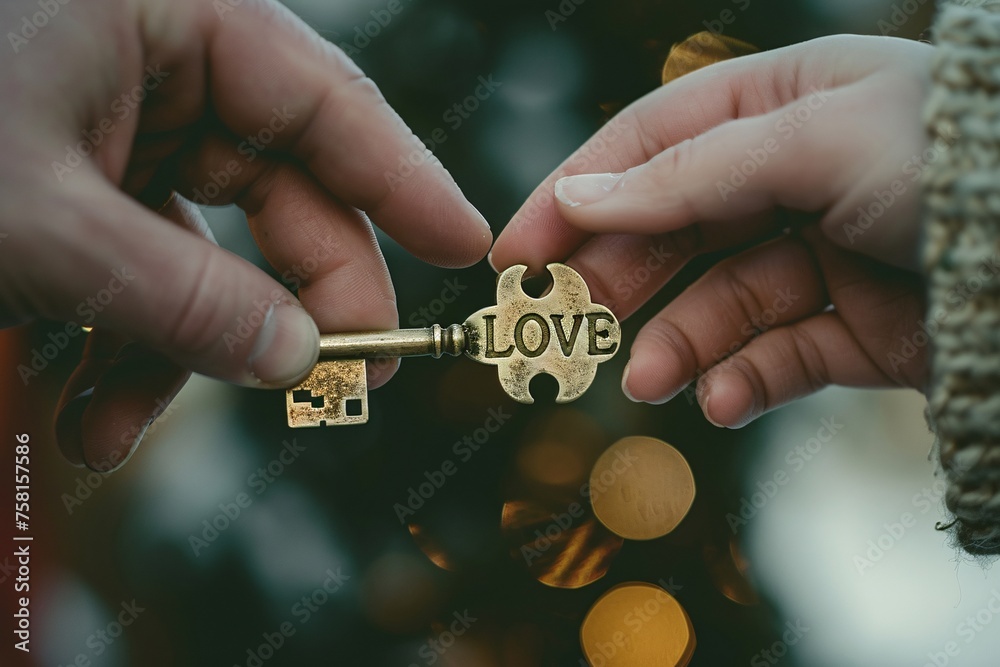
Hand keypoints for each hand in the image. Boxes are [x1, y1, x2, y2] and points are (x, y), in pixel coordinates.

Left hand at [0, 0, 490, 469]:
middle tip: (336, 387)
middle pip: (283, 197)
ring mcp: (124, 131)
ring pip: (208, 255)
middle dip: (296, 306)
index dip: (407, 181)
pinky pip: (144, 274)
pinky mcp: (84, 187)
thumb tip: (295, 356)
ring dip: (183, 356)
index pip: (330, 105)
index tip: (466, 248)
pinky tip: (90, 408)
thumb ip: (183, 293)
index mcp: (177, 22)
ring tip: (122, 430)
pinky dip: (126, 349)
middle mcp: (163, 70)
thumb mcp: (42, 217)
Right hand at [491, 35, 931, 427]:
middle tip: (561, 327)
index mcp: (783, 103)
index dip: (579, 194)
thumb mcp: (814, 140)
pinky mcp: (848, 331)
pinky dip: (739, 382)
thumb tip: (584, 192)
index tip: (519, 250)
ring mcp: (820, 256)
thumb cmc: (959, 160)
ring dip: (673, 343)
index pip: (652, 144)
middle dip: (617, 279)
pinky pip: (772, 358)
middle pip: (673, 229)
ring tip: (646, 378)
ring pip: (716, 303)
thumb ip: (691, 172)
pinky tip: (716, 400)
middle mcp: (794, 176)